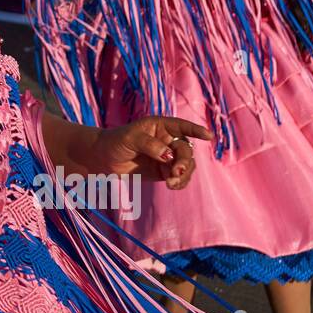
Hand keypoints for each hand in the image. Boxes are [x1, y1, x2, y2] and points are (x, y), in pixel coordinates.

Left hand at [84, 116, 209, 189]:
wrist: (104, 159)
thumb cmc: (116, 142)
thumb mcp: (130, 139)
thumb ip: (150, 145)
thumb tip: (168, 155)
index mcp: (160, 126)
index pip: (182, 126)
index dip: (196, 130)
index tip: (208, 136)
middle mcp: (168, 140)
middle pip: (185, 151)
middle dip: (183, 162)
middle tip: (174, 173)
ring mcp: (167, 156)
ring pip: (186, 165)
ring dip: (183, 174)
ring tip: (171, 183)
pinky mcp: (164, 171)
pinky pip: (179, 176)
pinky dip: (180, 182)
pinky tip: (173, 186)